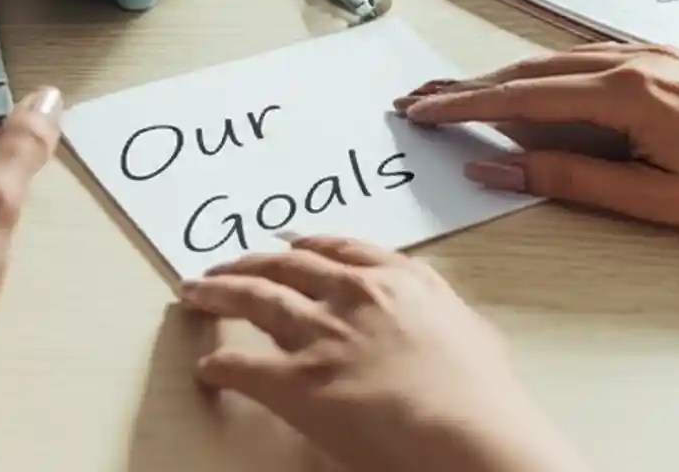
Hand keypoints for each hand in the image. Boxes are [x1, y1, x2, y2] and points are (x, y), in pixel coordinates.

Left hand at [183, 236, 588, 471]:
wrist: (470, 434)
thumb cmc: (483, 395)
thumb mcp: (471, 330)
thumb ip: (439, 308)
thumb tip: (430, 312)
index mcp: (396, 281)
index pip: (338, 250)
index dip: (305, 246)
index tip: (285, 244)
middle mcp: (352, 296)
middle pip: (284, 267)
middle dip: (248, 263)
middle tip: (223, 264)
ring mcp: (321, 334)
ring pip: (253, 298)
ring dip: (217, 292)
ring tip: (195, 291)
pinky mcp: (296, 380)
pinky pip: (242, 366)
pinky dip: (220, 365)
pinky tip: (207, 368)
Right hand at [395, 43, 678, 235]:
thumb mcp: (649, 199)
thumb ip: (567, 177)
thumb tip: (496, 168)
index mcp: (629, 94)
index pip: (522, 98)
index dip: (464, 105)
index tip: (421, 109)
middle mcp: (636, 61)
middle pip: (530, 71)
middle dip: (469, 86)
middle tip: (420, 98)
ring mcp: (652, 54)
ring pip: (556, 60)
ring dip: (504, 78)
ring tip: (460, 93)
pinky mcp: (666, 60)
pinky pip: (588, 57)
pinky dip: (547, 73)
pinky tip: (531, 85)